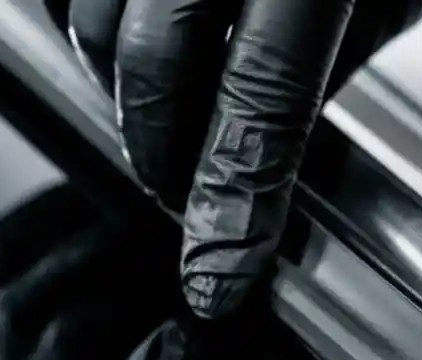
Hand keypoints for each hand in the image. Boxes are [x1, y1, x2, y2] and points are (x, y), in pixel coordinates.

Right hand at [43, 0, 421, 318]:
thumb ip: (336, 49)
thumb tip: (278, 137)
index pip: (264, 99)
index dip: (234, 199)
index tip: (219, 273)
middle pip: (153, 63)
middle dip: (162, 152)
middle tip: (181, 195)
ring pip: (91, 19)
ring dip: (121, 83)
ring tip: (164, 103)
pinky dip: (85, 19)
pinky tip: (131, 32)